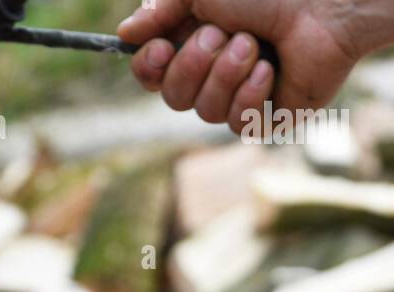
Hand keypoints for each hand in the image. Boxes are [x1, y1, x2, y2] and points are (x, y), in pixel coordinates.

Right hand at [118, 0, 374, 133]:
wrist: (323, 7)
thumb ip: (161, 10)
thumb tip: (125, 35)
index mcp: (196, 39)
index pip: (153, 73)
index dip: (149, 68)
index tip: (161, 49)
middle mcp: (213, 71)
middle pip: (172, 98)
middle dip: (193, 66)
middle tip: (221, 35)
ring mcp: (238, 96)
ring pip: (203, 112)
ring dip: (226, 75)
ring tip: (254, 46)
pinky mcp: (264, 117)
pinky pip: (235, 124)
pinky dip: (250, 94)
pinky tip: (270, 70)